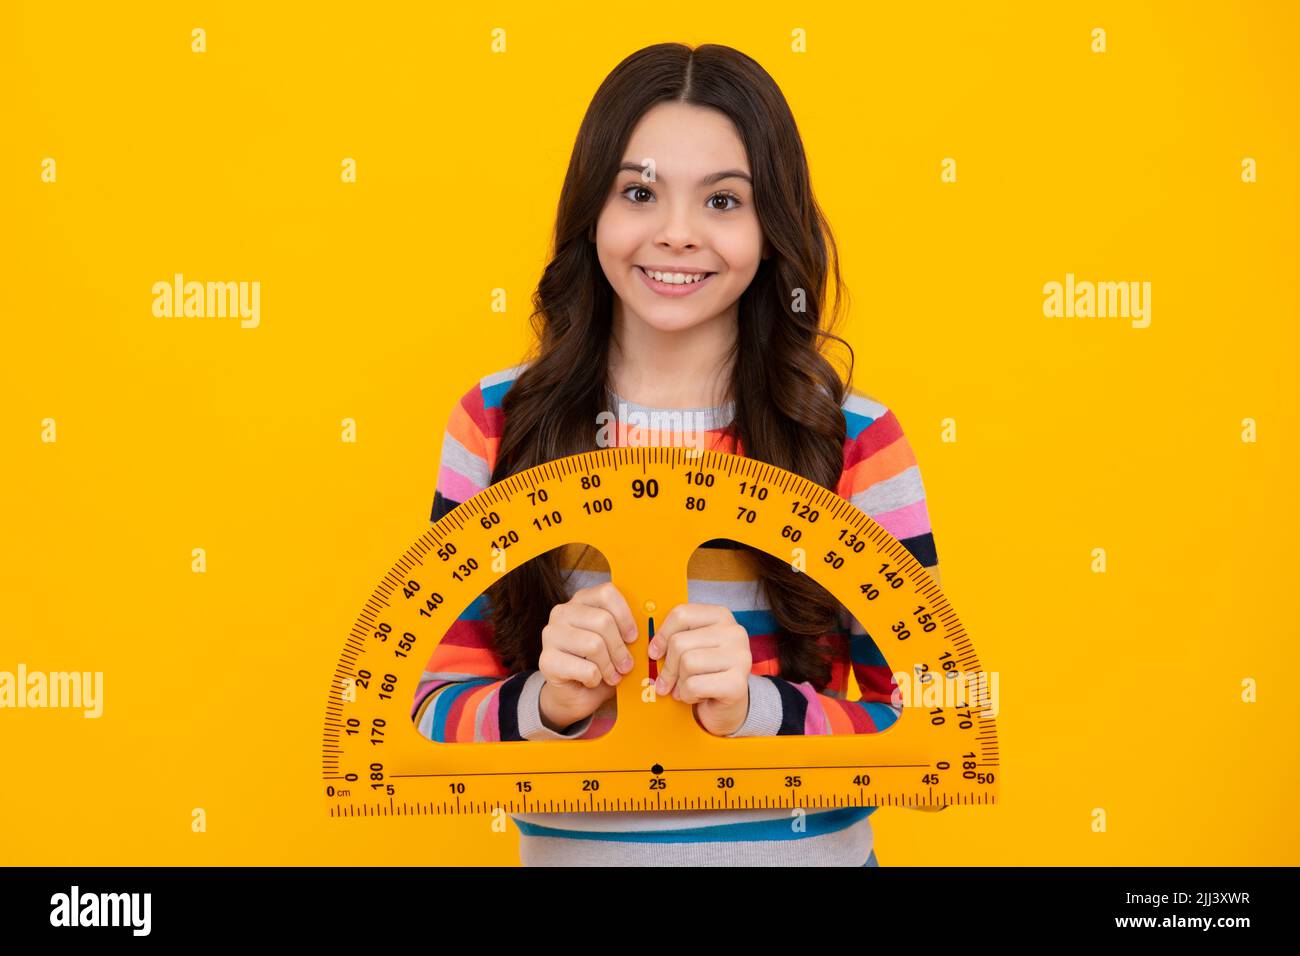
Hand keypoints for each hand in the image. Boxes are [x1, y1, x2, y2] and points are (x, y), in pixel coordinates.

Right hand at [538, 582, 637, 730]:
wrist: (572, 694)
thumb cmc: (597, 664)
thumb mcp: (614, 643)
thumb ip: (626, 633)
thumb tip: (650, 632)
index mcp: (581, 601)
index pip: (606, 593)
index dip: (625, 616)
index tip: (633, 637)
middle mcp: (562, 612)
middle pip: (603, 621)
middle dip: (620, 648)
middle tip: (626, 665)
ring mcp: (550, 635)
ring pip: (594, 644)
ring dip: (609, 666)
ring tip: (612, 675)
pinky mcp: (546, 660)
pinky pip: (585, 668)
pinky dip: (596, 679)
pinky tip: (592, 681)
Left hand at [648, 603, 751, 735]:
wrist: (728, 706)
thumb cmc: (706, 673)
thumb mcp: (692, 647)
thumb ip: (676, 638)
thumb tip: (652, 648)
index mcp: (721, 616)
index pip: (681, 614)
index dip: (662, 635)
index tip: (655, 653)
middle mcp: (734, 632)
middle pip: (679, 642)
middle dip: (668, 667)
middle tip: (667, 681)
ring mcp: (739, 657)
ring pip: (686, 663)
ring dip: (680, 682)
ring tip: (688, 687)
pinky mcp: (737, 683)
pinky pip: (693, 685)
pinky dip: (688, 695)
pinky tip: (697, 696)